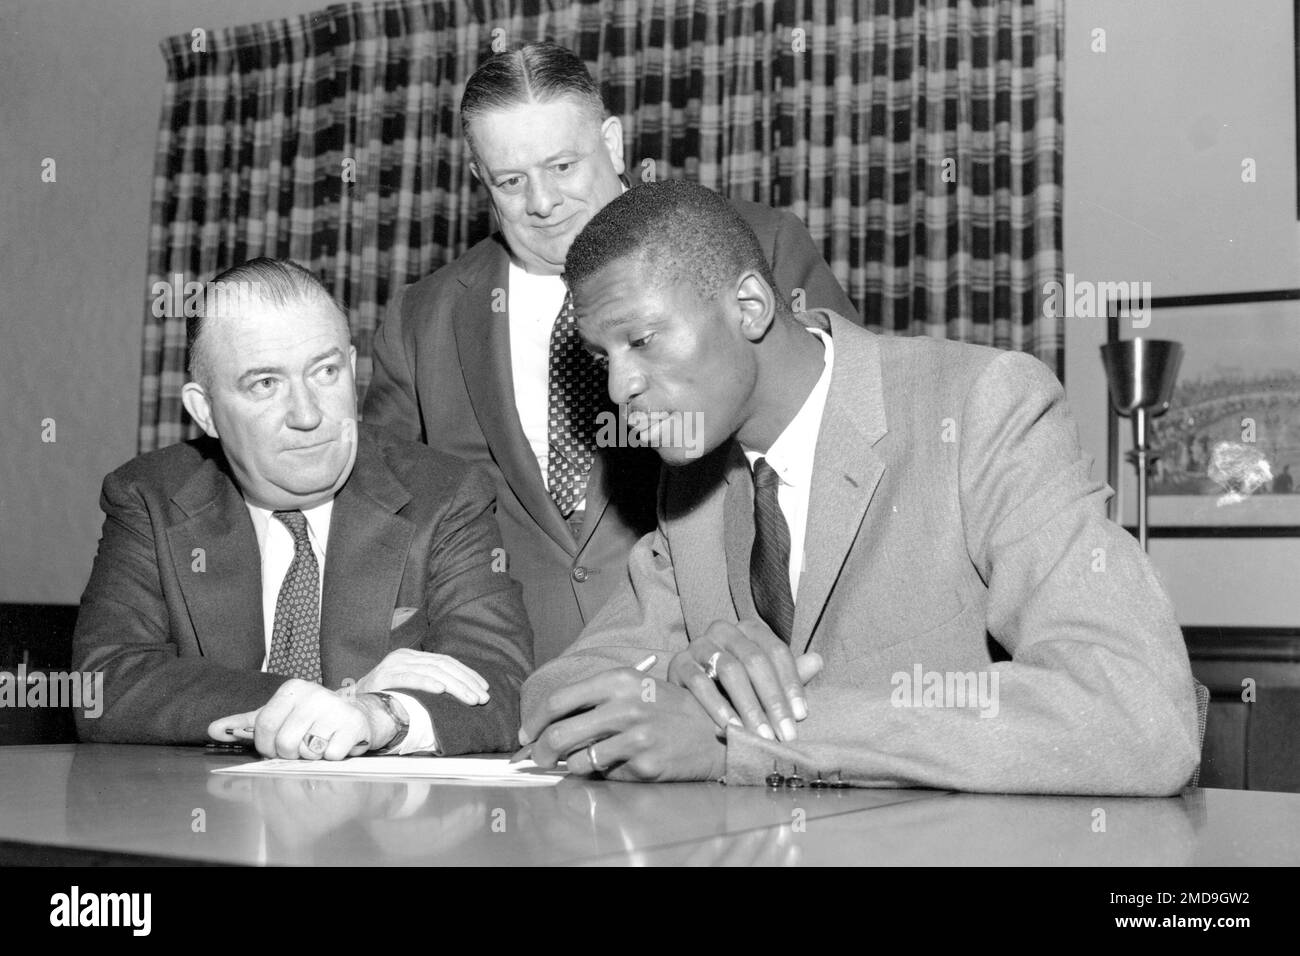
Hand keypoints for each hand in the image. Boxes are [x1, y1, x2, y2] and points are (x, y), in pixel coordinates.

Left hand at [208, 680, 392, 759]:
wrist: (358, 715)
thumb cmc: (311, 719)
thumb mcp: (278, 716)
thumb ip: (244, 725)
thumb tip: (212, 730)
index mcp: (292, 689)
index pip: (264, 726)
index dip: (266, 746)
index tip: (276, 747)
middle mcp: (314, 694)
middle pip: (284, 743)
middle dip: (290, 754)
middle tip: (301, 746)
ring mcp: (335, 708)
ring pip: (307, 751)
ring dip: (311, 757)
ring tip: (319, 744)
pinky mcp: (354, 725)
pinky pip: (330, 756)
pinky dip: (331, 758)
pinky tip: (336, 745)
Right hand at [351, 648, 488, 704]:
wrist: (351, 705)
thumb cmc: (383, 699)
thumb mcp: (408, 687)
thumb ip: (428, 684)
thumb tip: (460, 693)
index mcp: (412, 656)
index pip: (446, 661)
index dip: (467, 674)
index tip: (483, 687)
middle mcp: (404, 656)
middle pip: (443, 666)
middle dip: (466, 682)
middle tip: (482, 698)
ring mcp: (394, 664)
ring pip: (432, 672)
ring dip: (455, 686)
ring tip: (470, 698)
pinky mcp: (384, 676)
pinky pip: (410, 678)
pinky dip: (428, 683)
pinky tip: (441, 690)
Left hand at [519, 669, 725, 782]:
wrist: (713, 731)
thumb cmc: (668, 709)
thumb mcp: (634, 688)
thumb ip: (593, 700)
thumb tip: (548, 724)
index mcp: (617, 680)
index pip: (558, 700)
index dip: (534, 721)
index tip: (526, 735)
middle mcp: (624, 706)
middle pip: (560, 734)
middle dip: (540, 752)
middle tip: (539, 759)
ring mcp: (635, 737)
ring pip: (577, 761)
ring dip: (573, 766)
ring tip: (587, 760)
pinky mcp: (644, 764)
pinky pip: (605, 776)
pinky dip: (603, 774)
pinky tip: (620, 764)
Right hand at [667, 619, 822, 741]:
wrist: (688, 692)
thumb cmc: (735, 686)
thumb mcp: (763, 679)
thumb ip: (788, 673)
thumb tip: (819, 661)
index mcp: (749, 629)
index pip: (776, 651)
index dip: (791, 683)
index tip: (801, 715)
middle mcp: (724, 629)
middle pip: (754, 660)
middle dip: (772, 700)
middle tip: (784, 733)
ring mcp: (699, 644)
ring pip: (729, 670)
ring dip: (748, 706)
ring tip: (760, 735)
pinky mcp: (678, 663)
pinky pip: (699, 682)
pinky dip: (716, 706)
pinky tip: (730, 727)